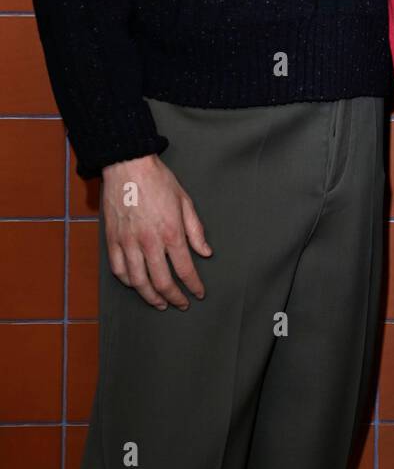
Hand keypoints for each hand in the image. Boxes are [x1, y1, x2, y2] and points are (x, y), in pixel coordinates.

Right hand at [101, 153, 210, 309]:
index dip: (193, 286)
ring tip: (160, 303)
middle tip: (180, 304)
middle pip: (162, 282)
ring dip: (150, 297)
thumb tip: (206, 252)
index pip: (185, 269)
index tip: (198, 294)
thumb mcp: (185, 201)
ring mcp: (128, 242)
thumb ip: (195, 230)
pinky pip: (118, 269)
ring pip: (138, 281)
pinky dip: (128, 282)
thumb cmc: (158, 180)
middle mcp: (149, 241)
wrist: (127, 165)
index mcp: (171, 232)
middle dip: (174, 297)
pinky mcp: (112, 240)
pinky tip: (136, 285)